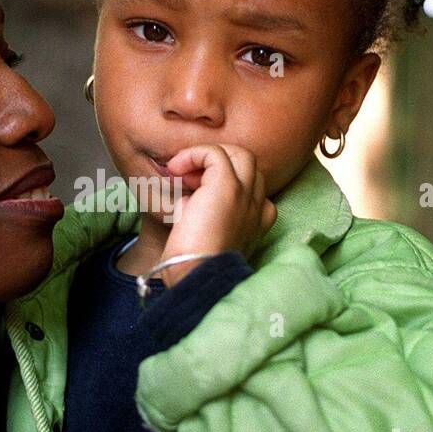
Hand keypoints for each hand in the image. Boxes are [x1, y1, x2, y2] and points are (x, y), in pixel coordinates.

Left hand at [159, 144, 275, 286]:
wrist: (196, 278)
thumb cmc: (194, 268)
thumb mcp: (204, 240)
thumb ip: (203, 217)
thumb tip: (188, 201)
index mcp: (257, 222)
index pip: (251, 188)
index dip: (224, 182)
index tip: (195, 195)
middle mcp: (257, 206)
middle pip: (248, 165)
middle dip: (219, 164)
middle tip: (189, 181)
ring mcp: (246, 195)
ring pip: (239, 154)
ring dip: (208, 155)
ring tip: (183, 172)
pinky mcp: (227, 187)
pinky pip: (215, 154)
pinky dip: (194, 154)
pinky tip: (175, 169)